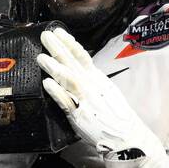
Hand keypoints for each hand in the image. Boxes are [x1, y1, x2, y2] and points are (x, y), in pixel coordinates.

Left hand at [37, 27, 161, 158]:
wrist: (127, 136)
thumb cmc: (115, 115)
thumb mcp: (106, 91)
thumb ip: (92, 80)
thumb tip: (79, 69)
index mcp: (97, 79)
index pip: (82, 57)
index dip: (70, 43)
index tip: (59, 31)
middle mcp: (92, 86)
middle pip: (73, 64)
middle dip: (58, 49)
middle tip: (45, 36)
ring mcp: (86, 101)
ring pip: (69, 80)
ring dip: (55, 68)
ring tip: (41, 58)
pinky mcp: (81, 117)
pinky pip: (67, 103)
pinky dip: (57, 93)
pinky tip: (47, 84)